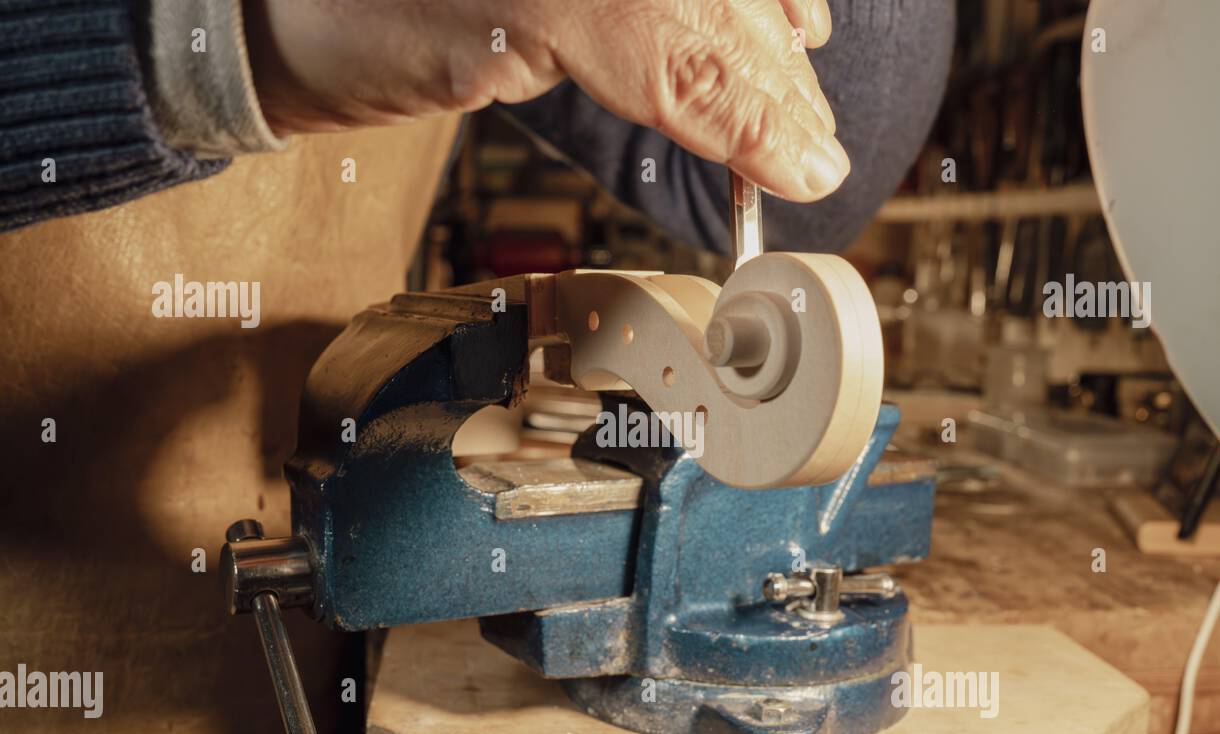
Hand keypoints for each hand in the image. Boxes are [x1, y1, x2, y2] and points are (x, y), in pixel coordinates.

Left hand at [244, 0, 847, 200]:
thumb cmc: (343, 18)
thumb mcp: (430, 51)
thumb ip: (551, 60)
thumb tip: (638, 86)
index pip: (665, 29)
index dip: (743, 104)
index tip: (803, 167)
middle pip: (706, 0)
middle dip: (769, 80)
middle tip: (815, 156)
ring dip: (767, 43)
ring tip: (804, 107)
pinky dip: (750, 1)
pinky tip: (789, 19)